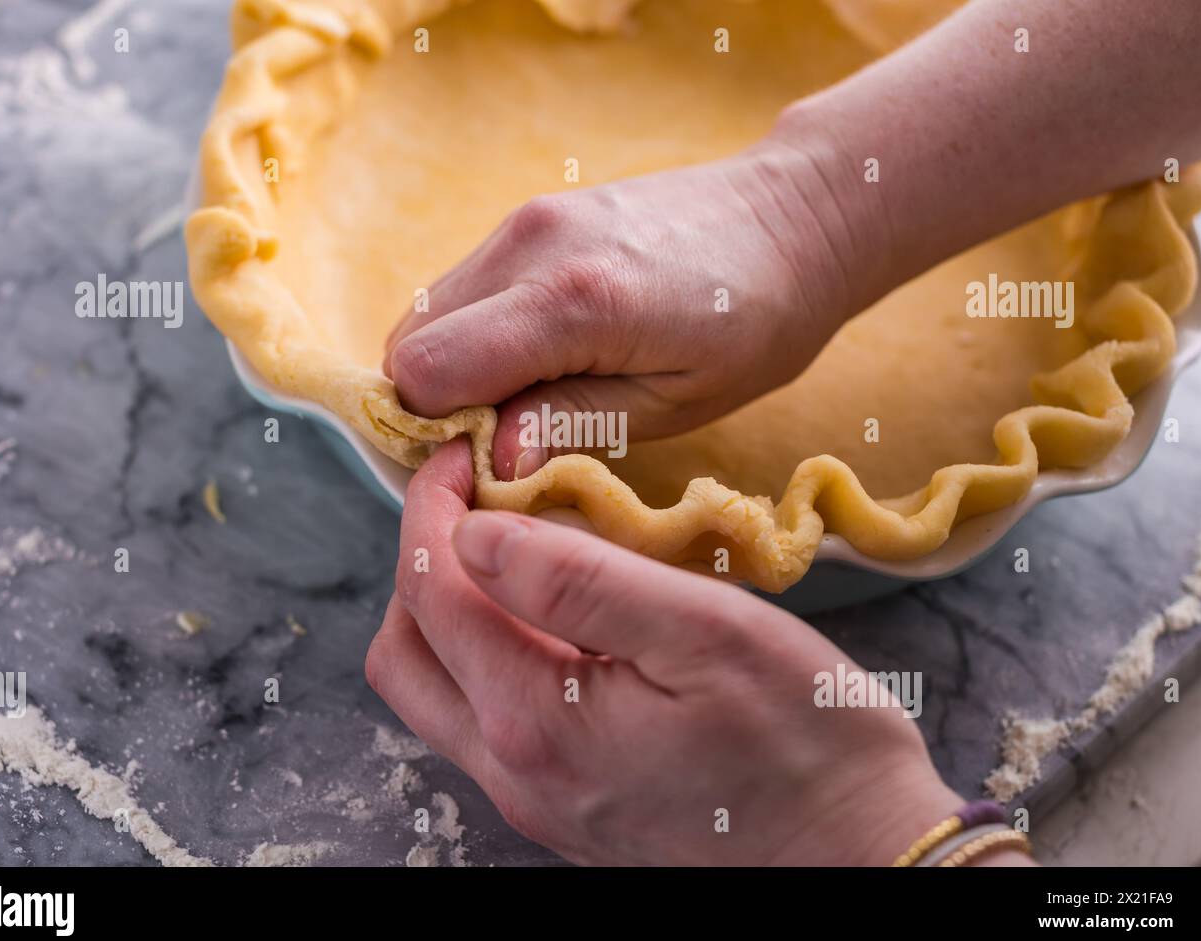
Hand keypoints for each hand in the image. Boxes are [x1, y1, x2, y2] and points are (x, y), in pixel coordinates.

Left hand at [366, 439, 986, 865]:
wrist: (857, 856)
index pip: (432, 592)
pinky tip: (558, 619)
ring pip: (438, 692)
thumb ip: (581, 581)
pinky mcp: (565, 804)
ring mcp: (536, 797)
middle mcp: (515, 771)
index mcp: (537, 719)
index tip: (464, 456)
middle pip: (405, 654)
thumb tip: (475, 534)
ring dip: (453, 611)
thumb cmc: (808, 743)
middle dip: (422, 563)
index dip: (432, 509)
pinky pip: (487, 721)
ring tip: (519, 551)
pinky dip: (492, 653)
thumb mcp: (707, 634)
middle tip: (476, 502)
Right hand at [382, 140, 875, 478]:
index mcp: (571, 301)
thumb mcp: (675, 401)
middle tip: (505, 439)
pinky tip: (536, 355)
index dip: (439, 434)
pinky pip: (459, 289)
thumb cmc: (754, 322)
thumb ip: (569, 424)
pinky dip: (472, 334)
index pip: (428, 372)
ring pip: (424, 313)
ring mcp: (523, 221)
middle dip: (435, 406)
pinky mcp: (528, 215)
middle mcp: (528, 246)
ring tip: (528, 397)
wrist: (792, 218)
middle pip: (408, 343)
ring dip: (452, 368)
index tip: (487, 465)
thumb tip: (487, 464)